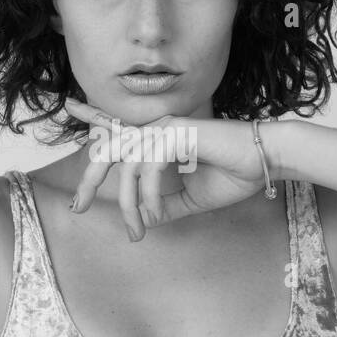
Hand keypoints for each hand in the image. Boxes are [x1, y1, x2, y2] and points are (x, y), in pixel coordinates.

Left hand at [62, 98, 281, 241]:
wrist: (265, 163)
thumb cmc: (234, 175)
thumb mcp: (193, 199)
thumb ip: (167, 206)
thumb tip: (145, 219)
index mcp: (159, 139)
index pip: (119, 127)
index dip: (94, 117)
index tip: (70, 104)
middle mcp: (157, 130)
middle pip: (109, 149)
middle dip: (89, 179)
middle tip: (77, 207)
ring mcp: (166, 129)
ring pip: (127, 167)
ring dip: (127, 204)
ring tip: (135, 232)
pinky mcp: (177, 135)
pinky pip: (149, 168)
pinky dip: (148, 195)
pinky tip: (156, 212)